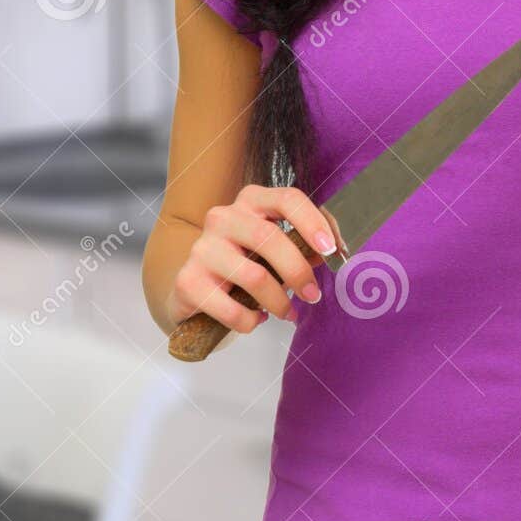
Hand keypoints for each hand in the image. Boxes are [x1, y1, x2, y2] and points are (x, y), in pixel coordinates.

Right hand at [172, 184, 347, 334]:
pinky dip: (251, 321)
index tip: (331, 250)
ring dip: (279, 302)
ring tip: (288, 313)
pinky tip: (256, 320)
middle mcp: (223, 218)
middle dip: (298, 271)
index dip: (313, 222)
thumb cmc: (245, 265)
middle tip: (313, 295)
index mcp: (250, 202)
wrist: (194, 290)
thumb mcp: (274, 250)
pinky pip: (231, 308)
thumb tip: (333, 253)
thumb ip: (301, 246)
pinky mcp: (188, 281)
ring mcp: (202, 248)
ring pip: (254, 276)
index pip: (287, 199)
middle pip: (269, 238)